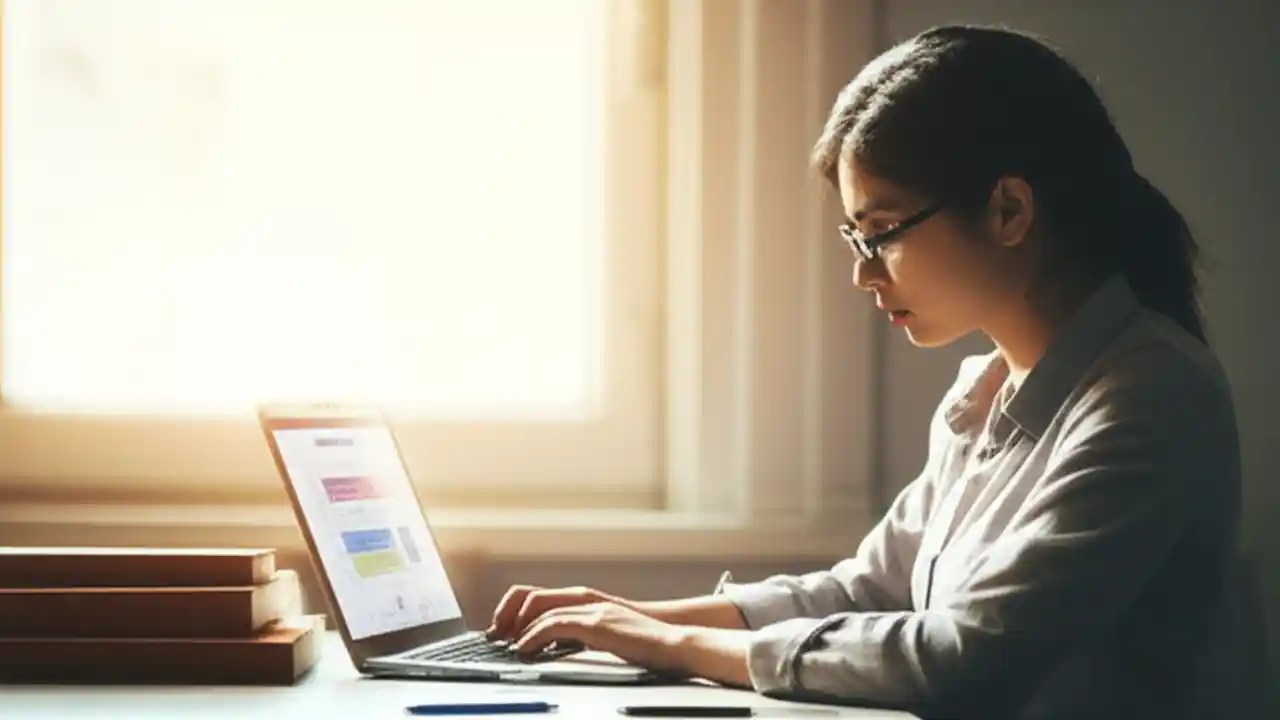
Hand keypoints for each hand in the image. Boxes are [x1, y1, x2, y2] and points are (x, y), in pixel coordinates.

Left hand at [511, 600, 687, 671]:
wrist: (672, 643)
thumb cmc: (642, 642)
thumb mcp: (605, 633)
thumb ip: (581, 634)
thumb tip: (554, 646)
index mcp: (585, 599)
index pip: (537, 594)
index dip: (513, 609)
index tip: (501, 630)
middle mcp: (584, 598)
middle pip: (531, 595)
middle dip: (507, 615)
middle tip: (496, 636)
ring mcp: (591, 608)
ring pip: (540, 608)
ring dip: (517, 628)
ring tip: (507, 645)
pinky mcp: (597, 624)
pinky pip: (554, 625)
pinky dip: (534, 636)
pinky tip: (525, 649)